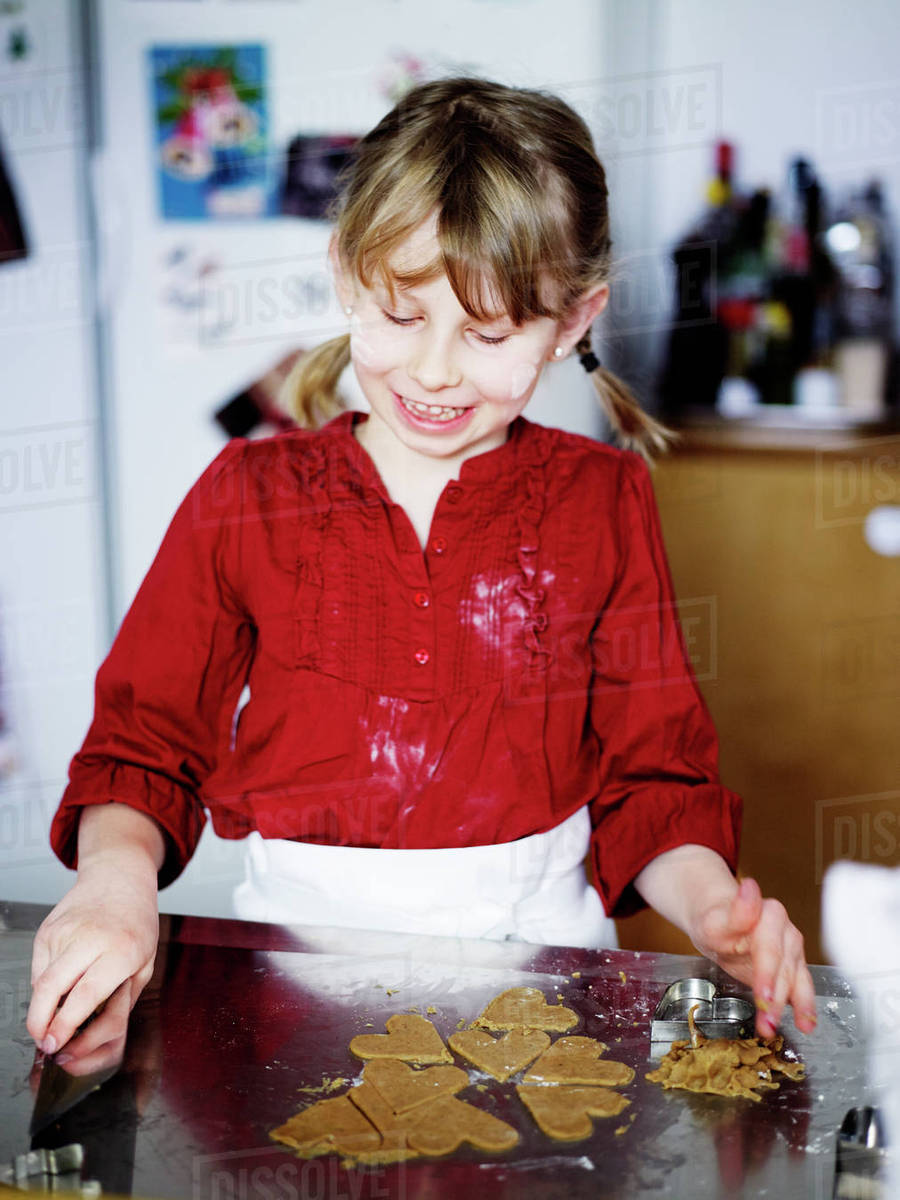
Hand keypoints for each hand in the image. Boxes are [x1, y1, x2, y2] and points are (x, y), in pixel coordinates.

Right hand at [27, 851, 158, 1055]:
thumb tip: (92, 1034)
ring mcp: (63, 933)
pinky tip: (63, 981)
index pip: (85, 994)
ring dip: (42, 1007)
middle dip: (39, 1024)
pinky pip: (38, 969)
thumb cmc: (136, 923)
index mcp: (121, 950)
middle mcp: (89, 939)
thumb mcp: (145, 963)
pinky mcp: (46, 930)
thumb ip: (121, 1000)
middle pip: (50, 989)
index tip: (55, 1045)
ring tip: (55, 1016)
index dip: (65, 1025)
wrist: (119, 877)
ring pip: (41, 983)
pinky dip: (45, 986)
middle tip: (44, 1042)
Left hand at [692, 876, 816, 1037]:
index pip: (770, 949)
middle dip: (775, 998)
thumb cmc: (716, 921)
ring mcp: (792, 950)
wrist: (719, 922)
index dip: (767, 974)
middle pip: (782, 968)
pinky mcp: (794, 966)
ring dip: (791, 1007)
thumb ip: (735, 911)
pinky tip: (806, 1023)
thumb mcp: (716, 919)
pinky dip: (805, 1006)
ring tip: (777, 1027)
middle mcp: (786, 931)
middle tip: (766, 1021)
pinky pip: (802, 986)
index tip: (764, 995)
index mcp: (769, 914)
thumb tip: (749, 887)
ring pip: (795, 980)